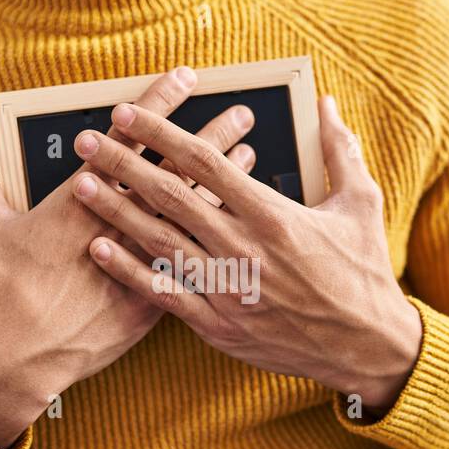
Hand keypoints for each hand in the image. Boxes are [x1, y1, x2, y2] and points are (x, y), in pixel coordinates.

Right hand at [0, 67, 256, 448]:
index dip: (157, 107)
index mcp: (77, 203)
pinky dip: (215, 238)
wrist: (11, 362)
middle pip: (173, 174)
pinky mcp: (148, 304)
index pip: (128, 142)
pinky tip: (235, 223)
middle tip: (241, 112)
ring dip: (221, 185)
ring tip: (249, 156)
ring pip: (190, 216)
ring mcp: (136, 268)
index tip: (185, 78)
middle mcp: (115, 229)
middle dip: (209, 139)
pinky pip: (191, 264)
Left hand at [70, 95, 421, 410]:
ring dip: (115, 210)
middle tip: (87, 140)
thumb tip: (325, 102)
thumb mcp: (362, 204)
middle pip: (170, 196)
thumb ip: (339, 150)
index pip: (204, 162)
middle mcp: (244, 248)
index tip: (128, 113)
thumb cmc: (364, 273)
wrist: (368, 346)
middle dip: (123, 163)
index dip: (161, 134)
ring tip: (80, 185)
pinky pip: (163, 293)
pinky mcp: (219, 324)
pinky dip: (127, 271)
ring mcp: (227, 288)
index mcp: (273, 214)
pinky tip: (98, 249)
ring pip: (158, 241)